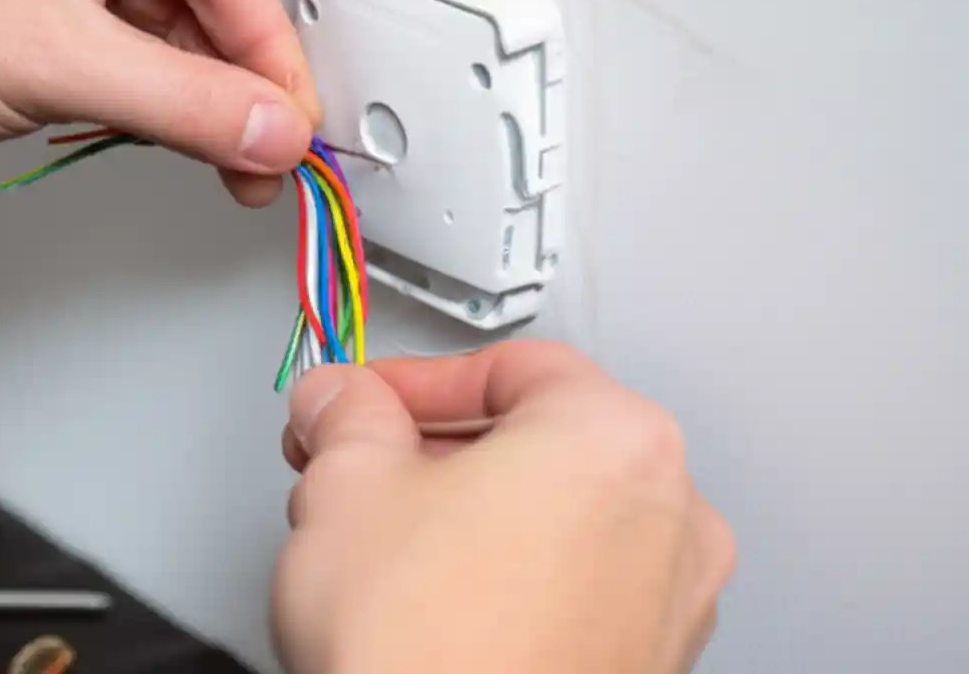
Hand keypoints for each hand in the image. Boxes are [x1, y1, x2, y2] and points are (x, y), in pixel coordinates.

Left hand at [0, 0, 318, 205]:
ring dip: (196, 107)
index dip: (273, 66)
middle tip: (259, 160)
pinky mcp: (48, 18)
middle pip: (211, 11)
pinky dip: (149, 106)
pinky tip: (155, 138)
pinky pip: (129, 61)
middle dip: (237, 94)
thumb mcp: (63, 62)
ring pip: (171, 41)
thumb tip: (269, 131)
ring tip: (215, 162)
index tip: (292, 132)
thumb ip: (184, 102)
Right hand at [273, 342, 734, 673]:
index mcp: (615, 437)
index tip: (362, 400)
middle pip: (536, 440)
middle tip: (362, 464)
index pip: (508, 367)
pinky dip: (508, 574)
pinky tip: (436, 599)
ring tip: (388, 539)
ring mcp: (668, 599)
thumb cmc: (426, 653)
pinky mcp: (644, 665)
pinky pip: (572, 585)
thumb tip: (341, 401)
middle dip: (433, 448)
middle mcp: (669, 513)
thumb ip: (346, 415)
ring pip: (554, 515)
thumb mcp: (348, 484)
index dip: (413, 380)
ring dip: (466, 510)